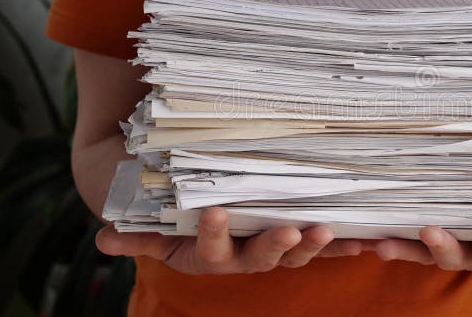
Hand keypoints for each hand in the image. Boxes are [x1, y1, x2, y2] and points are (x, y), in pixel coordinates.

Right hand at [96, 207, 362, 273]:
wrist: (200, 223)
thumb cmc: (177, 219)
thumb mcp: (155, 230)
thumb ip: (136, 235)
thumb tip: (104, 239)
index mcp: (209, 255)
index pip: (210, 248)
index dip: (213, 234)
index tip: (215, 214)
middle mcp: (244, 257)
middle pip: (262, 257)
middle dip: (275, 246)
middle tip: (290, 232)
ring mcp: (272, 250)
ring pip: (294, 254)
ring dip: (314, 246)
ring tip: (327, 231)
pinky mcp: (296, 241)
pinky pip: (323, 246)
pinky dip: (344, 244)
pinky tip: (367, 240)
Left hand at [373, 226, 471, 276]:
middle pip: (456, 254)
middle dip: (442, 248)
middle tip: (431, 233)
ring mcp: (451, 239)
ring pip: (425, 247)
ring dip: (405, 247)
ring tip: (383, 244)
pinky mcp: (431, 224)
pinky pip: (406, 232)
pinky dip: (387, 235)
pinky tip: (363, 235)